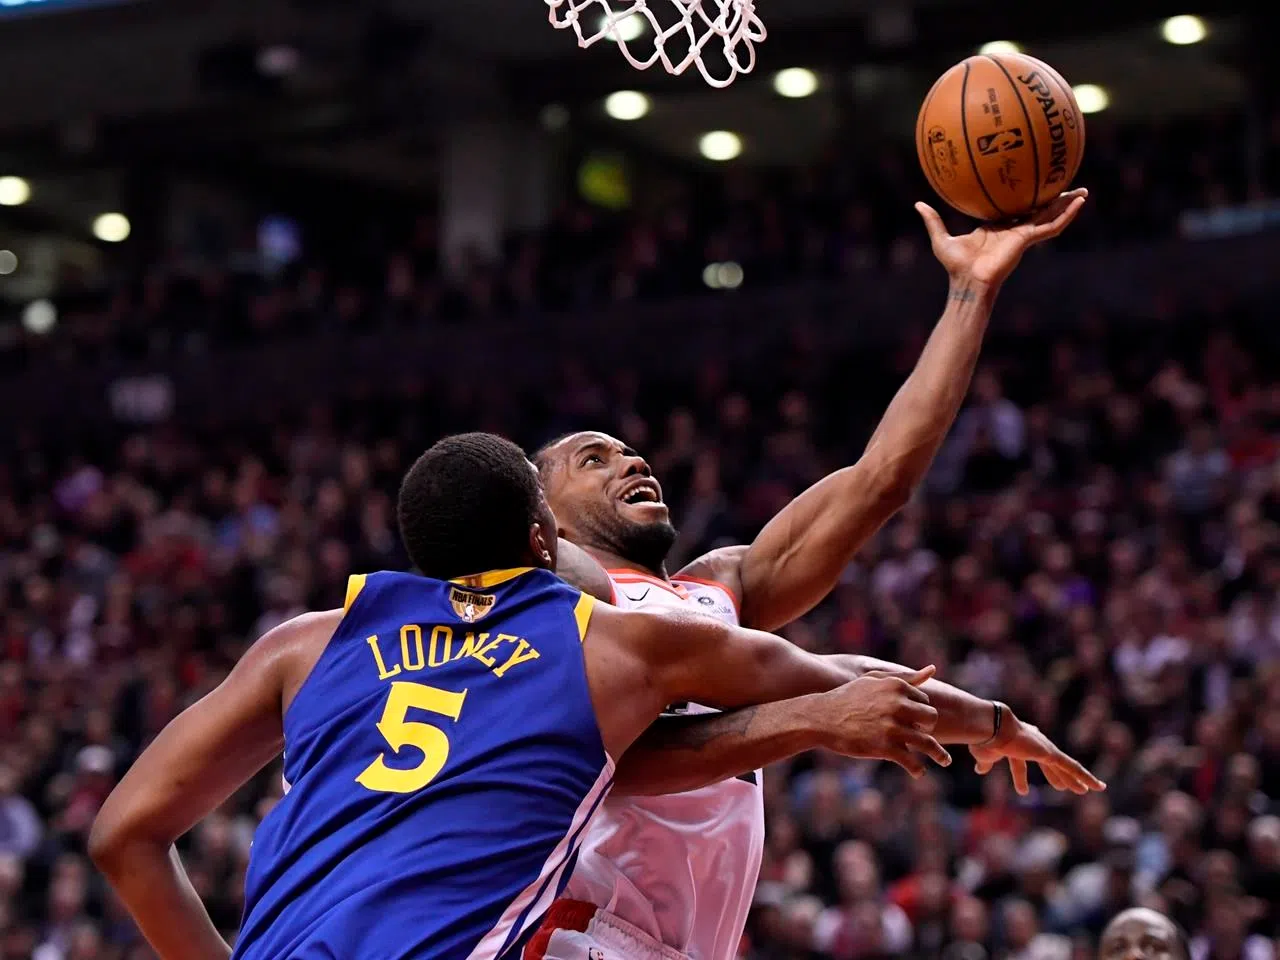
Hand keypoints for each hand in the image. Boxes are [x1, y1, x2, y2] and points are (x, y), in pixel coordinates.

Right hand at [816, 666, 951, 776]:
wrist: (820, 718)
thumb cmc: (847, 698)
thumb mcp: (874, 680)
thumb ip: (905, 676)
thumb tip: (932, 670)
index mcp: (896, 686)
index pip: (925, 700)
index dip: (920, 712)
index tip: (914, 720)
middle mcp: (897, 704)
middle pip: (931, 719)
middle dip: (928, 728)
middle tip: (921, 735)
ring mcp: (892, 727)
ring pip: (927, 743)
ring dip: (938, 754)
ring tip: (944, 760)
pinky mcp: (885, 747)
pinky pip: (911, 761)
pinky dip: (917, 769)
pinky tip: (918, 773)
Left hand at [916, 188, 1087, 286]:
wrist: (968, 282)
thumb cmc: (955, 265)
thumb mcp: (941, 238)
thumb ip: (933, 221)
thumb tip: (918, 204)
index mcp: (997, 229)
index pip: (1014, 209)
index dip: (1023, 198)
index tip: (1031, 183)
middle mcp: (1013, 231)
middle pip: (1037, 210)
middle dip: (1052, 199)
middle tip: (1066, 183)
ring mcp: (1023, 235)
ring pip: (1049, 216)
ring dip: (1066, 205)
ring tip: (1083, 192)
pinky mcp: (1028, 240)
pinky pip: (1051, 226)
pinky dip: (1066, 216)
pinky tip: (1079, 204)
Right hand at [970, 707, 1105, 795]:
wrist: (993, 728)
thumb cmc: (985, 740)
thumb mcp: (984, 755)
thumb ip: (985, 763)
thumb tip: (979, 770)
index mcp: (1015, 744)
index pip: (1020, 763)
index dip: (1020, 777)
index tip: (1022, 791)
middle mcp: (1032, 743)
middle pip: (1047, 764)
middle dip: (1055, 776)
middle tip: (1061, 787)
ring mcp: (1043, 748)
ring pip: (1063, 767)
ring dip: (1073, 779)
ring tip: (1085, 790)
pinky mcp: (1050, 753)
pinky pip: (1072, 767)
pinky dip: (1085, 777)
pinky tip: (1097, 786)